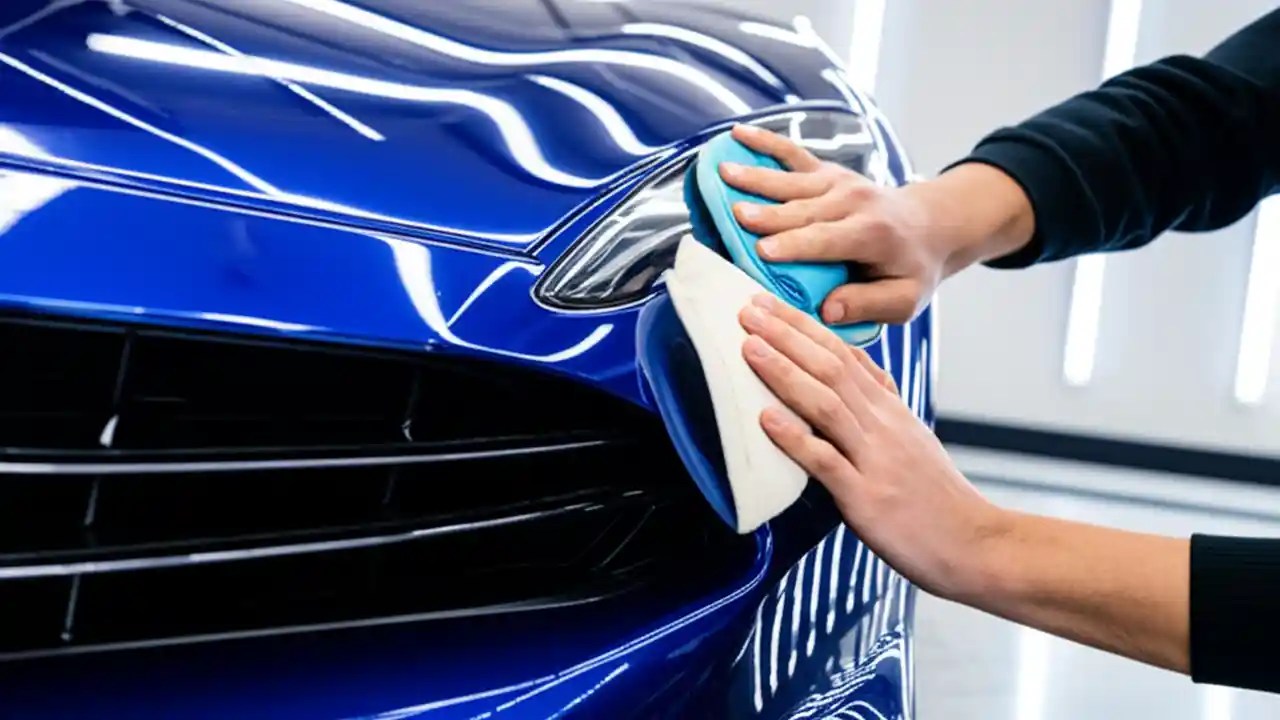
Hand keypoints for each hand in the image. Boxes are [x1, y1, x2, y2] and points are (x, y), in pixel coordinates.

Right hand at [721, 124, 1033, 324]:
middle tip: (736, 216)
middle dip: (769, 212)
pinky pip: (793, 153)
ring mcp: (839, 182)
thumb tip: (827, 310)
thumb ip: (867, 305)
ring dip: (756, 176)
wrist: (930, 227)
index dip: (795, 245)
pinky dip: (765, 142)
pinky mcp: (828, 172)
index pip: (828, 240)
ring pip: (792, 180)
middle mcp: (854, 202)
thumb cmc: (910, 270)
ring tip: (724, 173)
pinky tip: (738, 134)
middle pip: (804, 209)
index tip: (763, 252)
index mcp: (871, 234)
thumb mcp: (903, 300)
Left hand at [738, 292, 1009, 599]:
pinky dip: (795, 439)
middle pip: (831, 368)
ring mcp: (875, 460)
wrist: (974, 543)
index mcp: (889, 409)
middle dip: (786, 335)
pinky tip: (766, 420)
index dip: (803, 326)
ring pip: (826, 404)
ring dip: (784, 373)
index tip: (768, 302)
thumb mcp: (910, 434)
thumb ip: (879, 397)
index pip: (842, 353)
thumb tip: (849, 361)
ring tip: (749, 348)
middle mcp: (882, 425)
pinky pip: (826, 462)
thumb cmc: (934, 494)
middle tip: (747, 309)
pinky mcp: (867, 497)